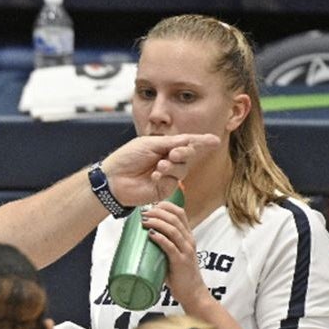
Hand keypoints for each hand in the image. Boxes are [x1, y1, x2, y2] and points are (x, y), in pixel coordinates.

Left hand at [101, 134, 219, 205]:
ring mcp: (167, 175)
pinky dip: (167, 176)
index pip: (186, 143)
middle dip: (185, 152)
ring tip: (160, 165)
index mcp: (164, 147)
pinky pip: (175, 181)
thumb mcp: (149, 144)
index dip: (201, 141)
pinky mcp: (164, 189)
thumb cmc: (126, 158)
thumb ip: (172, 142)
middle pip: (188, 155)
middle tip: (174, 153)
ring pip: (183, 168)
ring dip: (174, 165)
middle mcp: (168, 161)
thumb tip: (192, 139)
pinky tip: (155, 176)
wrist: (113, 178)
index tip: (215, 140)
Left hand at [141, 201, 209, 307]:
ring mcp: (186, 250)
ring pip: (173, 230)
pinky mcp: (181, 262)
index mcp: (187, 236)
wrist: (192, 292)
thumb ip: (162, 245)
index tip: (150, 205)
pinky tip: (151, 234)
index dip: (165, 205)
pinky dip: (160, 238)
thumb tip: (139, 238)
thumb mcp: (172, 254)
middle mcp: (189, 240)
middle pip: (174, 218)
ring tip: (143, 221)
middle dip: (157, 212)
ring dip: (156, 223)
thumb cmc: (179, 273)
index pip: (179, 213)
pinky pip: (170, 246)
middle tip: (142, 213)